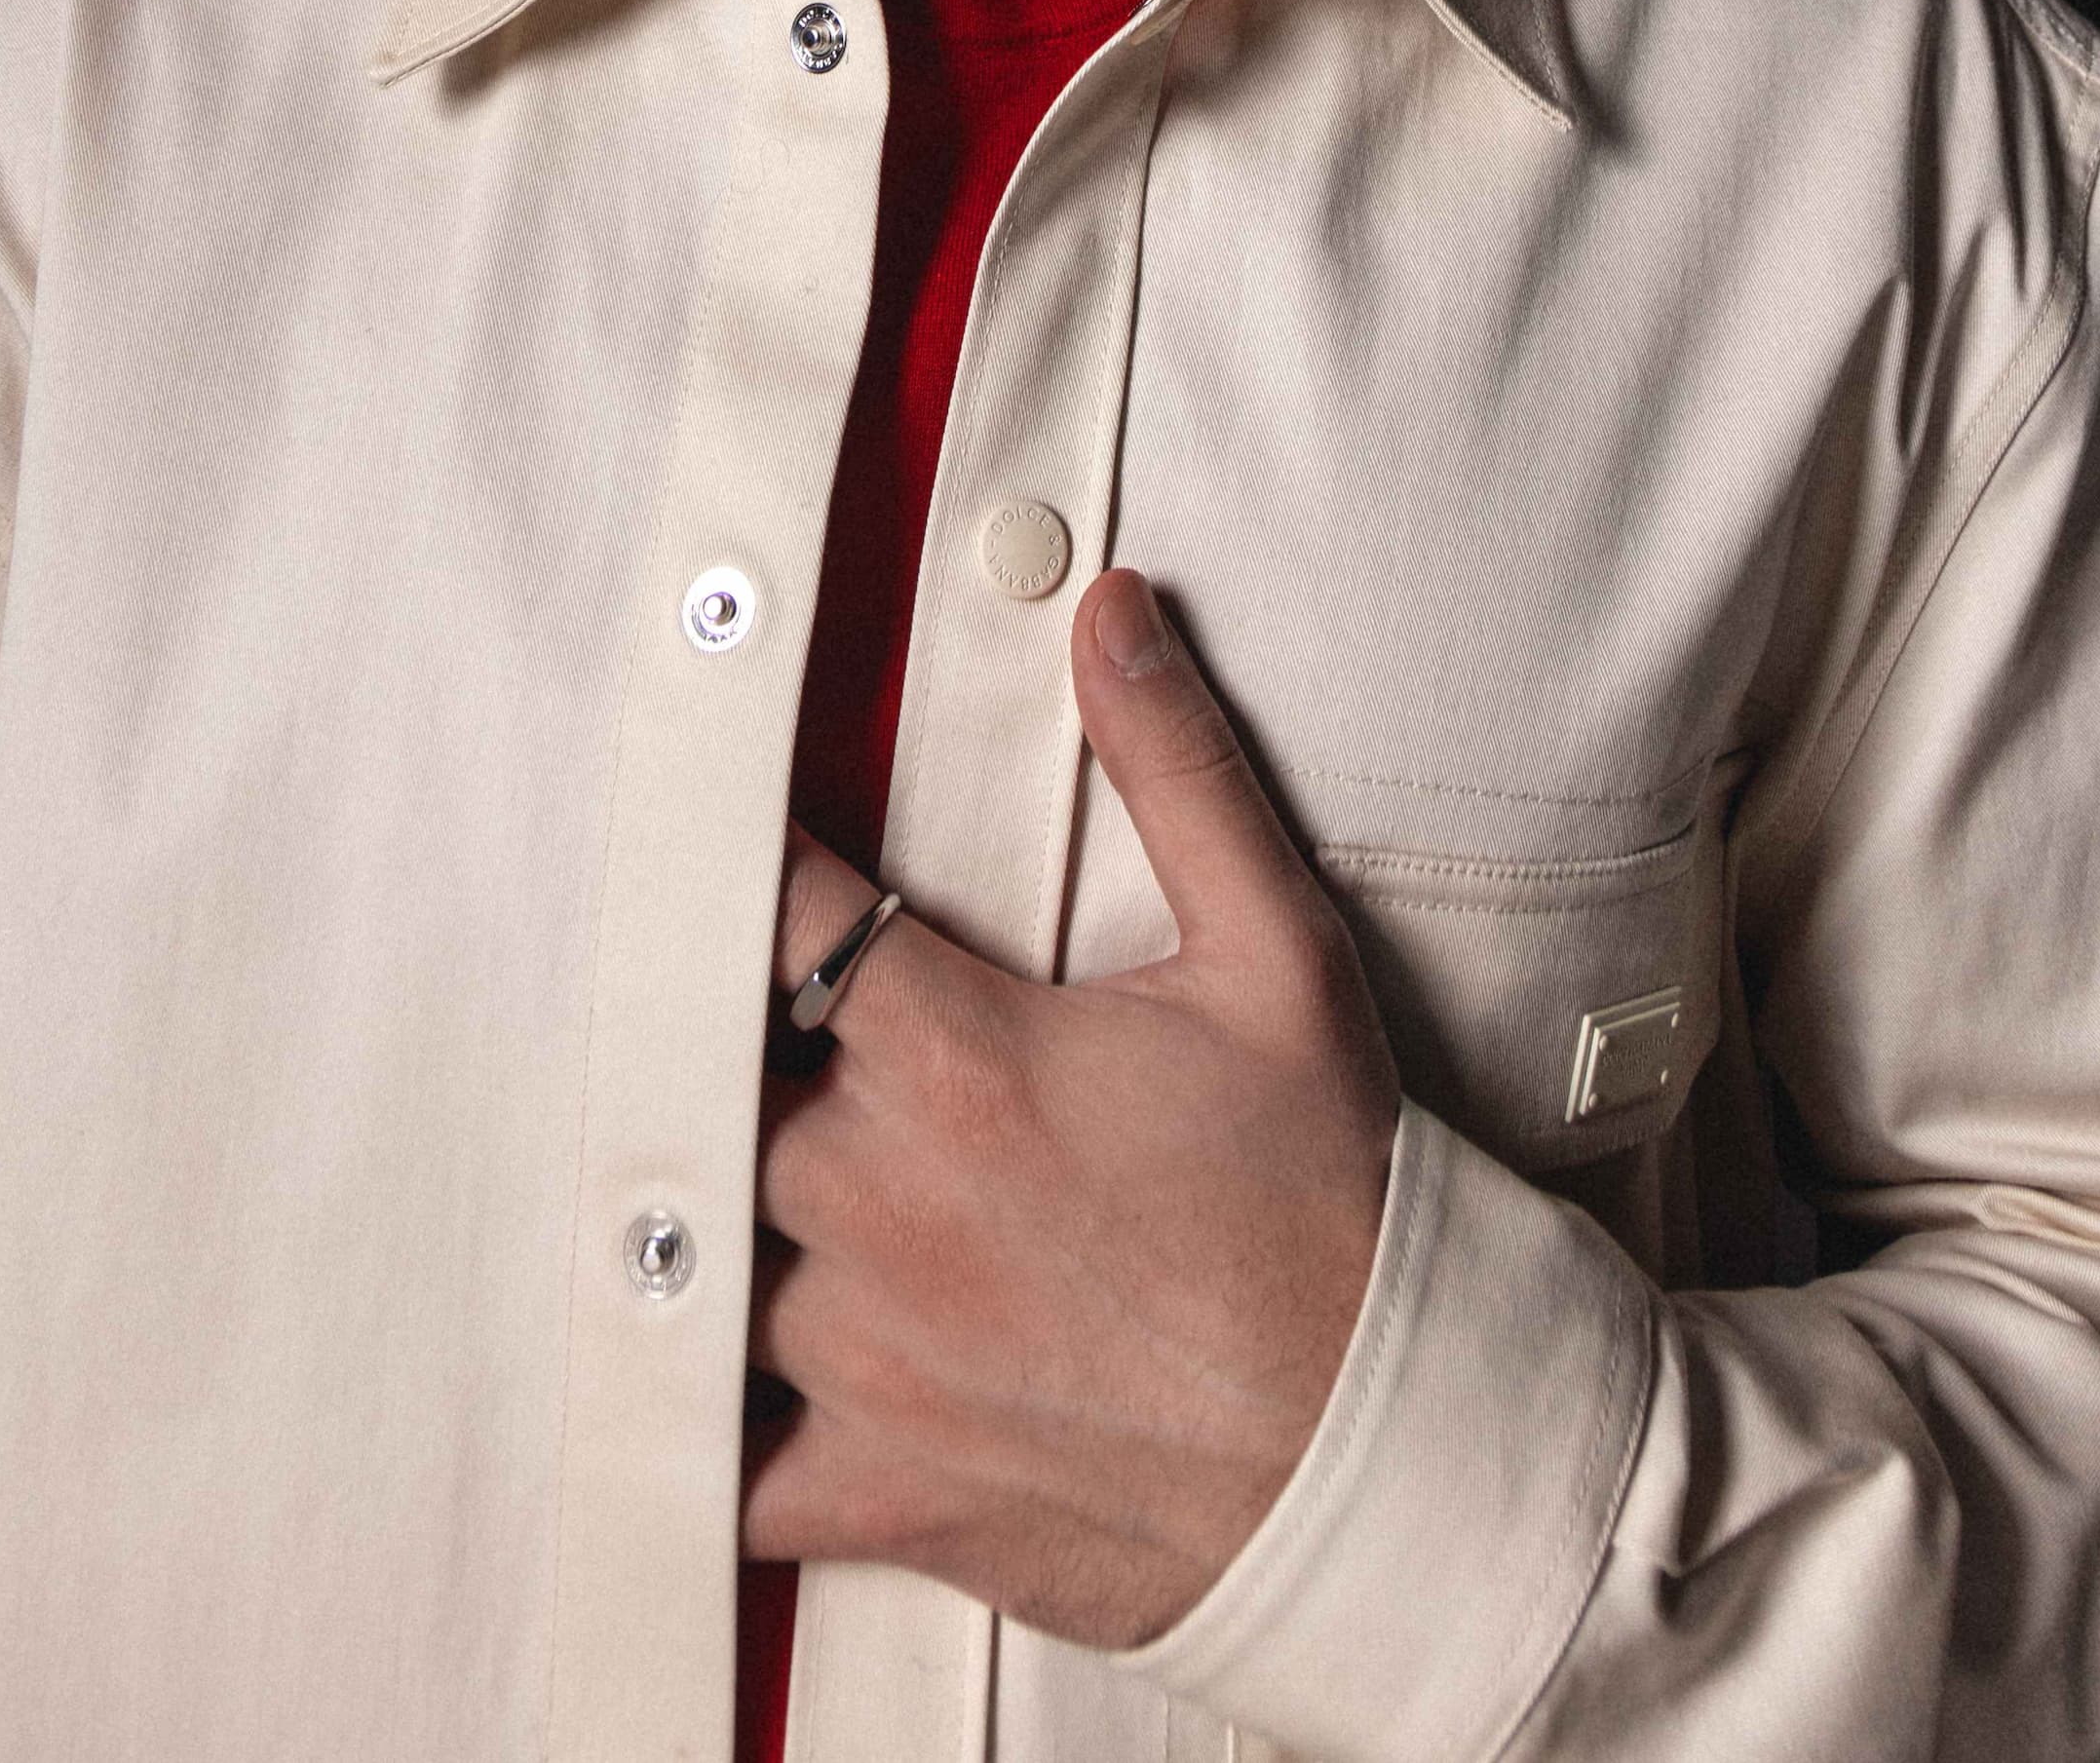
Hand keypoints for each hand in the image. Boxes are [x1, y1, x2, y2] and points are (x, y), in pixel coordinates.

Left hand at [743, 565, 1400, 1649]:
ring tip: (762, 1195)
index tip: (716, 849)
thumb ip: (1173, 768)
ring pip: (710, 1264)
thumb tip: (1110, 608)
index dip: (736, 870)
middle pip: (716, 1085)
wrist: (1388, 1451)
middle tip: (770, 1040)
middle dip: (744, 1057)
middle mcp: (876, 1200)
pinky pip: (728, 1469)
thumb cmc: (1331, 1201)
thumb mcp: (1274, 954)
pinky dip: (716, 1433)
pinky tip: (735, 1394)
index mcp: (952, 1058)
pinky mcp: (879, 1490)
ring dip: (733, 1227)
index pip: (767, 911)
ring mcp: (865, 1358)